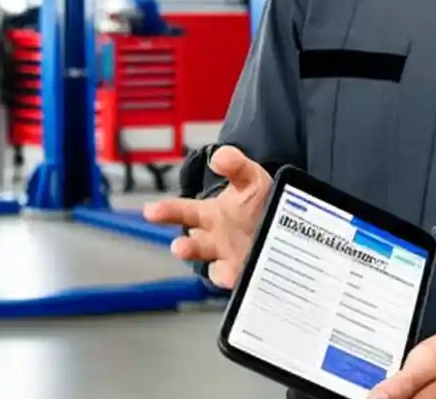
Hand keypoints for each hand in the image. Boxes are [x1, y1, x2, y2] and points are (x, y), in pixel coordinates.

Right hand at [141, 145, 272, 287]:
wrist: (285, 222)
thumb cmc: (258, 199)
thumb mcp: (250, 177)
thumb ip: (235, 164)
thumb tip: (220, 156)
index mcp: (209, 214)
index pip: (181, 212)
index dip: (165, 211)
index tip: (150, 211)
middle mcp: (214, 239)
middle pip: (193, 245)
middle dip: (185, 247)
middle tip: (179, 246)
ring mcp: (228, 257)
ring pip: (214, 265)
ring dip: (217, 269)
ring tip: (220, 270)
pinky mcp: (245, 271)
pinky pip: (235, 278)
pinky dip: (233, 278)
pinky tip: (235, 276)